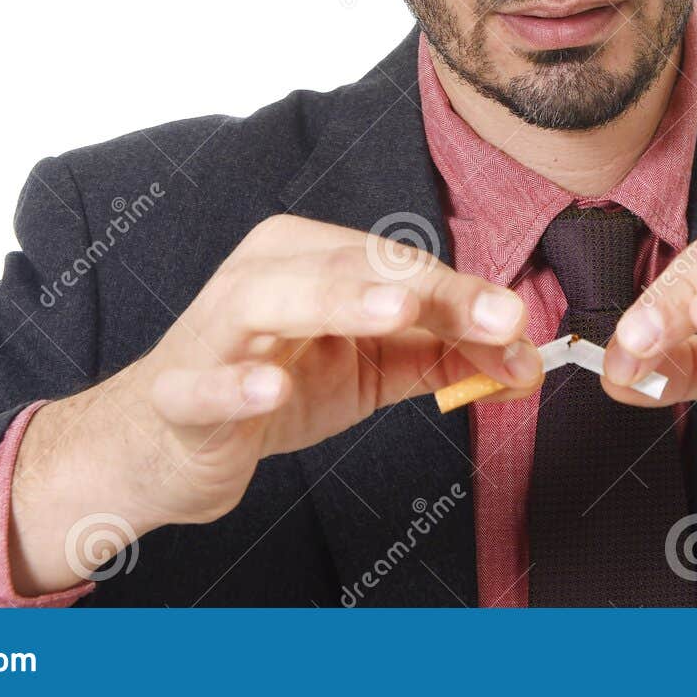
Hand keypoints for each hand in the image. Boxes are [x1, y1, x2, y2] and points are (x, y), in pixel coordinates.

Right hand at [11, 213, 541, 591]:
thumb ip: (443, 354)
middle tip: (498, 317)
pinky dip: (236, 384)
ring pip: (272, 300)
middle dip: (430, 293)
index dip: (465, 297)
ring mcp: (215, 330)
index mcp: (310, 254)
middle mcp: (261, 273)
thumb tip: (523, 357)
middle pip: (351, 268)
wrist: (172, 442)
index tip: (521, 328)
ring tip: (396, 312)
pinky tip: (272, 386)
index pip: (398, 266)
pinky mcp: (180, 392)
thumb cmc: (273, 384)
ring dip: (337, 300)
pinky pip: (205, 385)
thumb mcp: (372, 366)